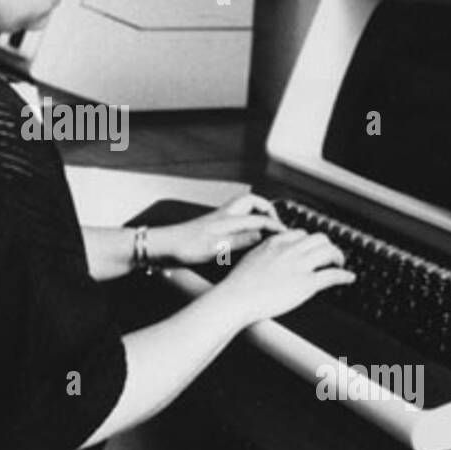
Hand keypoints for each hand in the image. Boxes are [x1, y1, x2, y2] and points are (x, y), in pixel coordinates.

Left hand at [151, 194, 285, 266]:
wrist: (161, 247)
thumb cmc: (184, 247)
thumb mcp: (216, 247)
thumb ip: (240, 240)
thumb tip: (262, 235)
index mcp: (229, 218)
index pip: (260, 217)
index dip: (277, 225)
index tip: (288, 235)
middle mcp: (224, 216)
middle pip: (251, 202)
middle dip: (267, 208)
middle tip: (276, 222)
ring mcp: (217, 221)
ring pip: (242, 210)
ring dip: (256, 214)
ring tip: (266, 227)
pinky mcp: (211, 229)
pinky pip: (235, 220)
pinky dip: (245, 224)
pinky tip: (244, 237)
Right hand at [213, 229, 354, 327]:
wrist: (237, 298)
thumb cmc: (239, 284)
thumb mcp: (251, 258)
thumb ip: (265, 252)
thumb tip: (270, 256)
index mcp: (275, 243)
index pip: (300, 233)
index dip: (310, 241)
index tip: (312, 247)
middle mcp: (290, 250)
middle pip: (319, 238)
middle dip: (327, 245)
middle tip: (330, 253)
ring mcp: (300, 266)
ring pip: (329, 251)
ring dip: (338, 256)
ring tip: (340, 262)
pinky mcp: (307, 283)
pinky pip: (333, 275)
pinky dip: (344, 275)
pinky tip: (348, 277)